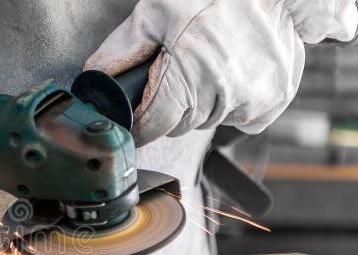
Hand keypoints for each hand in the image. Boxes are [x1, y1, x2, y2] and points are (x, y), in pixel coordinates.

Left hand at [84, 0, 357, 145]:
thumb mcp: (155, 12)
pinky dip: (236, 105)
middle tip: (177, 72)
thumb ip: (122, 49)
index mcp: (188, 78)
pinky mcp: (276, 97)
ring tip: (206, 67)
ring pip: (210, 121)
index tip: (137, 114)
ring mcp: (253, 99)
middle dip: (173, 105)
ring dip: (204, 104)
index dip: (140, 121)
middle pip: (181, 124)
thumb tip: (94, 78)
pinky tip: (232, 77)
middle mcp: (223, 95)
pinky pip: (246, 121)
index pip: (152, 126)